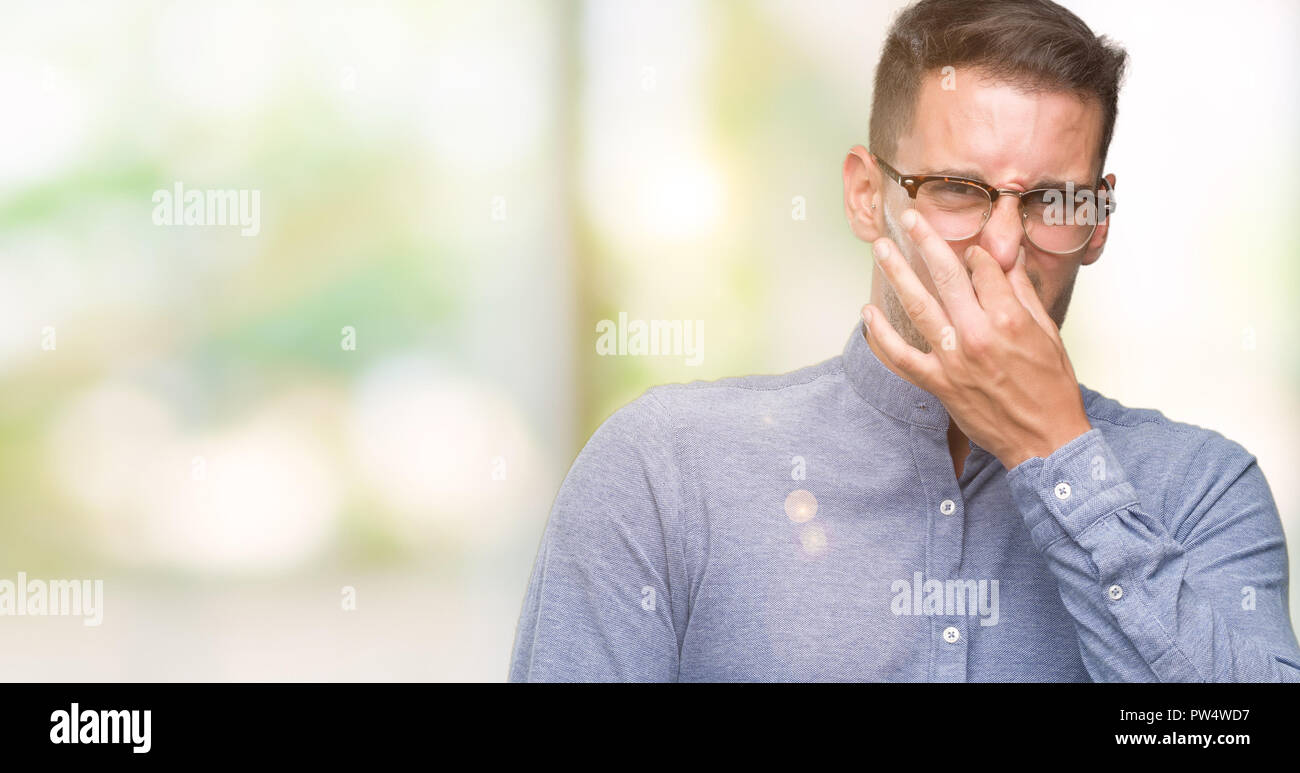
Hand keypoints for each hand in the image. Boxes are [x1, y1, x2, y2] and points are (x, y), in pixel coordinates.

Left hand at [862, 208, 1090, 468]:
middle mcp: (978, 334)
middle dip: (925, 241)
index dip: (975, 254)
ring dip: (896, 273)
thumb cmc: (1051, 388)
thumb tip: (1006, 258)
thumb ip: (1022, 292)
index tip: (969, 249)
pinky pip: (901, 356)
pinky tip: (867, 313)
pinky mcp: (938, 384)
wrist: (1045, 440)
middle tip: (907, 217)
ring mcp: (954, 360)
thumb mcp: (1047, 333)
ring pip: (918, 306)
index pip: (983, 269)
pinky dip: (881, 335)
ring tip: (880, 248)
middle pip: (946, 276)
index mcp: (1010, 318)